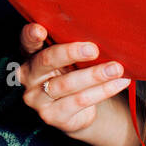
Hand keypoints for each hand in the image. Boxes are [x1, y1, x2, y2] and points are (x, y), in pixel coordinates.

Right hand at [16, 23, 130, 136]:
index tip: (40, 30)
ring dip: (95, 75)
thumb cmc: (72, 73)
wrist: (75, 111)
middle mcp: (28, 76)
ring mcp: (37, 98)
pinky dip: (102, 91)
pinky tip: (118, 83)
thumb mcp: (68, 59)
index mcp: (30, 55)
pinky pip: (80, 100)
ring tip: (116, 69)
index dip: (31, 35)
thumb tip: (100, 32)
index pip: (27, 42)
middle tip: (94, 49)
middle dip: (72, 52)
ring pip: (67, 83)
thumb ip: (71, 45)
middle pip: (47, 60)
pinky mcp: (51, 116)